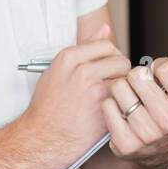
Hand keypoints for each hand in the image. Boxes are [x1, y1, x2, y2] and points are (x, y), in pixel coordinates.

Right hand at [16, 23, 131, 168]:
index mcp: (69, 57)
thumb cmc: (47, 108)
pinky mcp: (104, 109)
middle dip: (119, 73)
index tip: (104, 70)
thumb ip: (85, 47)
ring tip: (108, 100)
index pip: (106, 45)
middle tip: (108, 87)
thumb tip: (106, 28)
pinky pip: (125, 100)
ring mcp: (94, 90)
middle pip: (121, 60)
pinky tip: (109, 113)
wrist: (41, 139)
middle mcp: (82, 70)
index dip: (109, 57)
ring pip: (125, 80)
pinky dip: (121, 106)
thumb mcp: (58, 71)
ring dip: (122, 90)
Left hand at [102, 26, 167, 168]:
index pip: (162, 66)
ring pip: (120, 90)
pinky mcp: (125, 144)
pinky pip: (107, 107)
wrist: (157, 151)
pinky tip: (122, 116)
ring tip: (134, 103)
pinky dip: (111, 108)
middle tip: (146, 93)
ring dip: (123, 93)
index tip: (162, 79)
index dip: (158, 69)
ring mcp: (148, 135)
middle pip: (137, 76)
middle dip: (138, 80)